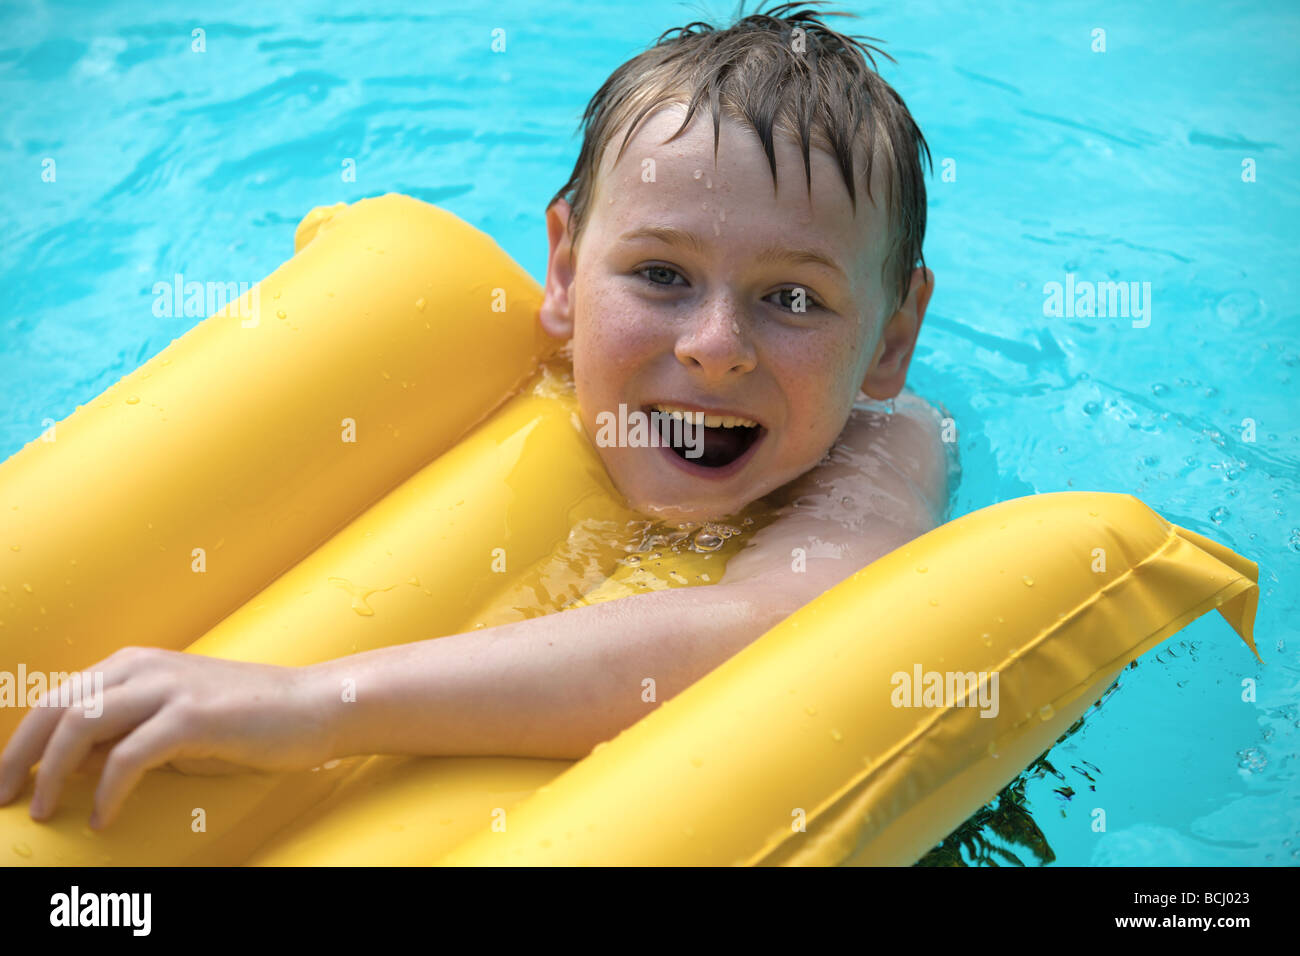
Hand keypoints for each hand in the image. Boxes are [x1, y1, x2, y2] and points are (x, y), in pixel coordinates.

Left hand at [0, 646, 335, 828]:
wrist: (318, 707)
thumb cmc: (251, 721)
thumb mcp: (177, 726)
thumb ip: (127, 735)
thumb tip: (74, 764)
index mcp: (136, 663)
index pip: (58, 697)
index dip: (22, 740)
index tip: (9, 779)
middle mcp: (145, 667)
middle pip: (56, 706)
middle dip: (20, 755)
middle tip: (5, 797)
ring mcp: (170, 687)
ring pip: (81, 724)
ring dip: (53, 772)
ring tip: (46, 811)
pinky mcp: (193, 715)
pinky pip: (129, 756)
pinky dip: (107, 791)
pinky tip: (104, 816)